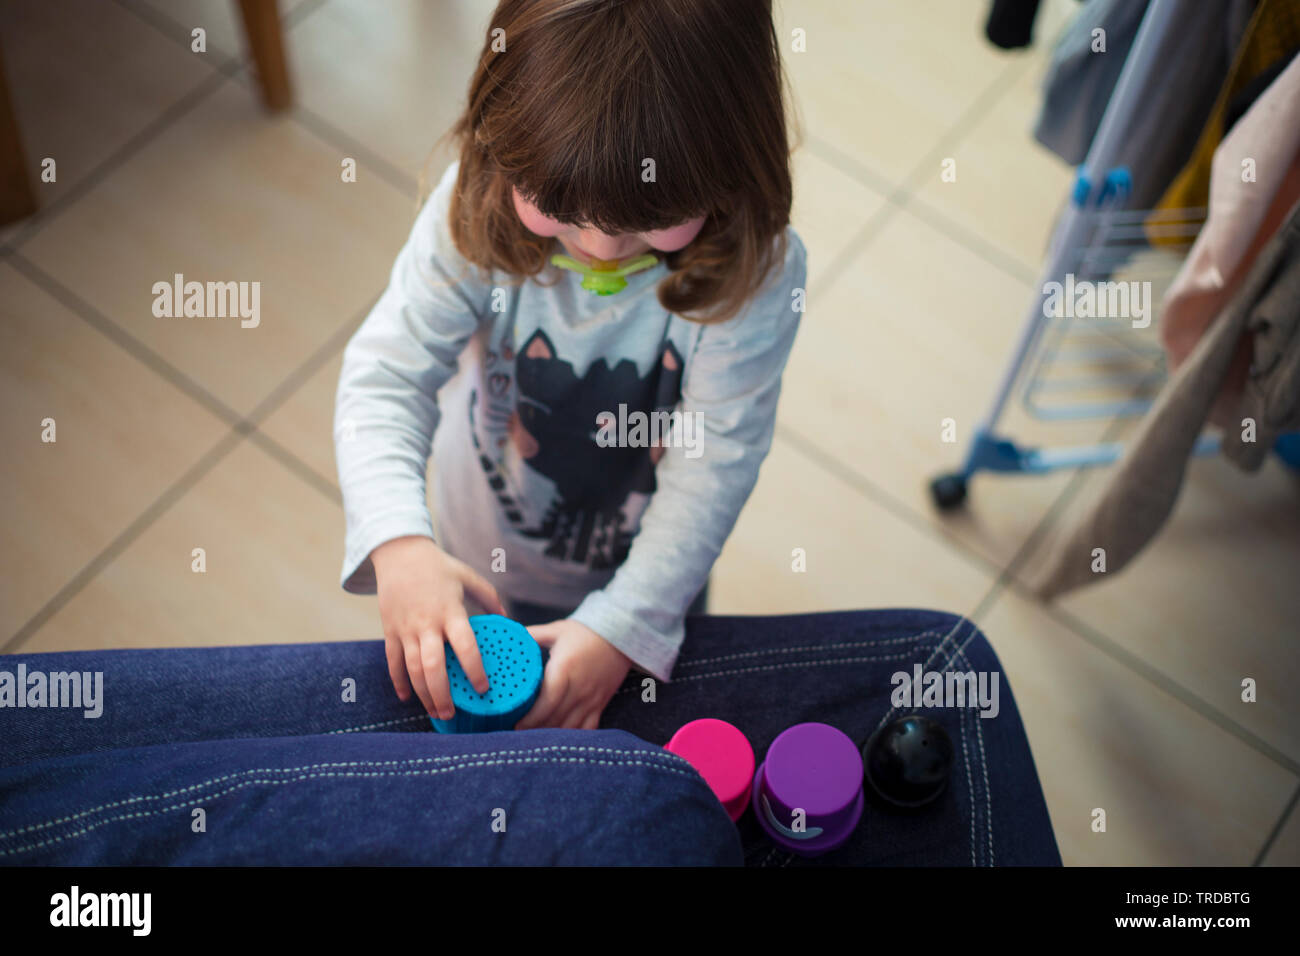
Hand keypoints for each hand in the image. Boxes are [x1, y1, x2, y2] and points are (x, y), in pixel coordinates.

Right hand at [371, 535, 504, 719]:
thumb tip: (507, 619)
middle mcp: (427, 624)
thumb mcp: (468, 577)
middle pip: (433, 666)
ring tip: (435, 712)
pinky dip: (398, 681)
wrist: (399, 553)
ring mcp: (406, 629)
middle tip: (452, 714)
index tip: (483, 688)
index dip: (474, 669)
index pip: (464, 646)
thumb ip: (490, 598)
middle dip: (442, 693)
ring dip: (423, 694)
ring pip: (412, 669)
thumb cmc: (438, 566)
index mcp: (450, 611)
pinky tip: (406, 698)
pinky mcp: (390, 631)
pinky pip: (393, 661)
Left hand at [515, 619, 631, 729]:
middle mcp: (579, 688)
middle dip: (535, 730)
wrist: (621, 635)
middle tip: (518, 734)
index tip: (516, 724)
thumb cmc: (586, 632)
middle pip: (555, 718)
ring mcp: (592, 698)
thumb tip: (508, 638)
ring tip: (534, 739)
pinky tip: (560, 739)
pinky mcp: (601, 704)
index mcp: (565, 670)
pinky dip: (573, 736)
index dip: (531, 718)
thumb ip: (532, 635)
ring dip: (551, 735)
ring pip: (570, 727)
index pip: (547, 702)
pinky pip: (588, 728)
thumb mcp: (556, 630)